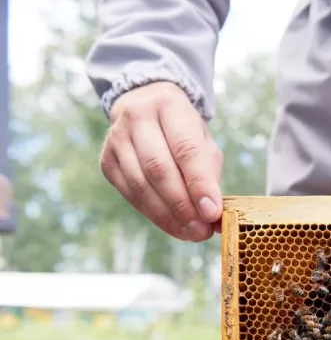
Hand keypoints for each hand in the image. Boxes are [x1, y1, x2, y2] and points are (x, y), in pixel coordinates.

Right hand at [100, 82, 222, 241]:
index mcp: (169, 105)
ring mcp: (116, 140)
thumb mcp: (203, 141)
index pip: (186, 150)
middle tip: (202, 230)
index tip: (212, 212)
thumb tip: (214, 214)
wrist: (144, 108)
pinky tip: (173, 226)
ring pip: (141, 185)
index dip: (199, 184)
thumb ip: (209, 174)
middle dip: (183, 205)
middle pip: (159, 169)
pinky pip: (130, 194)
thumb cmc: (183, 131)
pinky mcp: (106, 161)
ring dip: (168, 216)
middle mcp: (137, 118)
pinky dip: (154, 215)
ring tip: (191, 233)